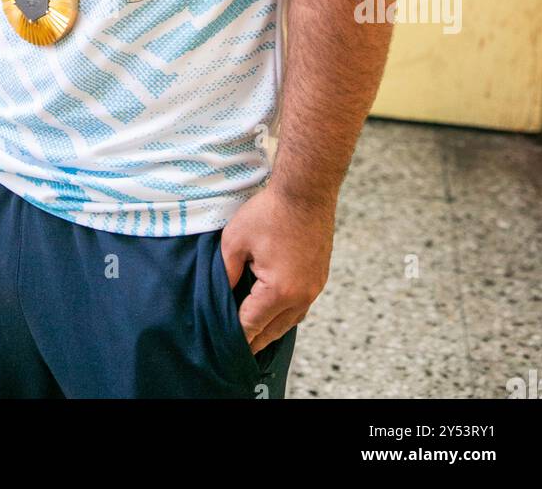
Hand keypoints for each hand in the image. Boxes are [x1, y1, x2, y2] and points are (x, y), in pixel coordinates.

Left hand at [219, 185, 335, 353]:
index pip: (251, 325)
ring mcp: (314, 288)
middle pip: (273, 330)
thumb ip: (226, 273)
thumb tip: (222, 295)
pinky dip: (286, 314)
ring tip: (254, 335)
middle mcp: (301, 296)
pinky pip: (301, 306)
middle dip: (253, 340)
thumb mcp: (235, 241)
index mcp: (278, 291)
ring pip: (290, 321)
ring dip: (271, 329)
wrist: (307, 190)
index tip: (221, 345)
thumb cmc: (270, 211)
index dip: (235, 337)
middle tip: (236, 350)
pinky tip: (274, 312)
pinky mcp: (320, 277)